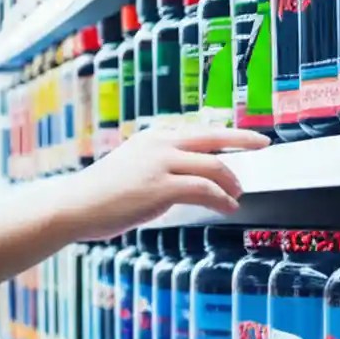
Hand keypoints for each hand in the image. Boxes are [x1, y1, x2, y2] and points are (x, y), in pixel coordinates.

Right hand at [38, 127, 270, 239]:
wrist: (75, 207)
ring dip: (232, 181)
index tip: (244, 136)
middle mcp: (159, 143)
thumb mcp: (134, 167)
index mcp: (154, 136)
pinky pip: (205, 190)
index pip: (199, 131)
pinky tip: (229, 207)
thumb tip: (194, 175)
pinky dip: (222, 199)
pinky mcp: (162, 187)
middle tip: (264, 144)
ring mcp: (161, 163)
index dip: (226, 134)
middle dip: (243, 139)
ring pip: (213, 165)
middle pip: (213, 136)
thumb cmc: (102, 194)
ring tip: (238, 194)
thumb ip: (162, 165)